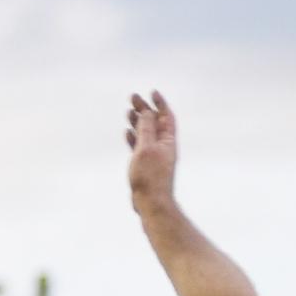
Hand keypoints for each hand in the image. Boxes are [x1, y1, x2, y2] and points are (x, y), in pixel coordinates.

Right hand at [125, 90, 177, 206]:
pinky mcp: (146, 165)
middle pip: (155, 123)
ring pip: (146, 133)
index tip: (152, 92)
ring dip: (138, 121)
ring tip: (128, 111)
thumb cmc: (150, 177)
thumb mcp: (146, 147)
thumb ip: (146, 128)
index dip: (160, 103)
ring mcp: (154, 156)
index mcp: (168, 141)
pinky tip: (127, 131)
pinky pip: (140, 146)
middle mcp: (163, 147)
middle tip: (133, 98)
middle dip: (145, 109)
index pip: (166, 116)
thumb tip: (147, 112)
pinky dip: (134, 137)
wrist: (151, 203)